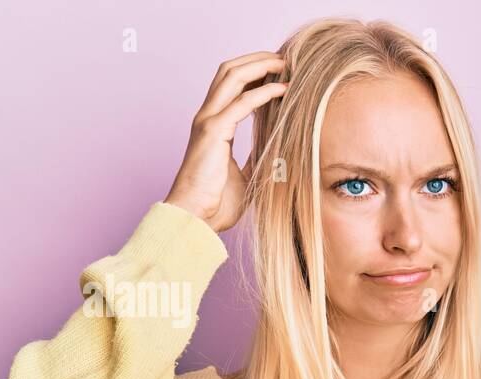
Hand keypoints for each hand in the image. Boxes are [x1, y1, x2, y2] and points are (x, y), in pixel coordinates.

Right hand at [164, 52, 287, 232]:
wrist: (196, 218)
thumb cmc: (216, 202)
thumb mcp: (245, 175)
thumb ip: (256, 157)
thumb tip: (274, 150)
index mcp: (213, 125)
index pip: (231, 85)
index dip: (253, 72)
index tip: (278, 70)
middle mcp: (207, 116)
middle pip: (229, 71)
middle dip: (256, 59)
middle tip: (283, 58)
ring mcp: (208, 121)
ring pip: (232, 77)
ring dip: (259, 66)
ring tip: (283, 64)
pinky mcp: (213, 131)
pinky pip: (241, 103)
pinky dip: (263, 92)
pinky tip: (282, 90)